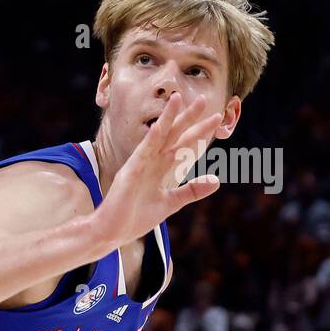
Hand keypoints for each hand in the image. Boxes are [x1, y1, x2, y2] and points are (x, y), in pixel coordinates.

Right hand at [86, 92, 223, 251]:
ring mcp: (141, 164)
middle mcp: (152, 161)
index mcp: (162, 167)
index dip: (200, 132)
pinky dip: (151, 139)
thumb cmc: (137, 217)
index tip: (216, 119)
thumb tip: (217, 180)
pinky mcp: (130, 172)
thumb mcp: (171, 202)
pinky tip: (160, 126)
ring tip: (178, 98)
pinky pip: (142, 152)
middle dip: (189, 117)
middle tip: (204, 99)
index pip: (185, 145)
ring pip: (158, 136)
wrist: (112, 232)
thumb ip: (192, 190)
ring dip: (168, 117)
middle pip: (174, 134)